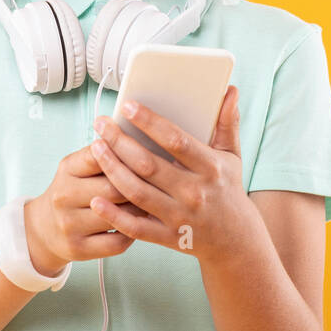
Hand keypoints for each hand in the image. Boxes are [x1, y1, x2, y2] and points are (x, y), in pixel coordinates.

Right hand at [23, 144, 150, 276]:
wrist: (43, 228)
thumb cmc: (73, 191)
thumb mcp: (78, 167)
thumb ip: (103, 154)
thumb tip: (141, 140)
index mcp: (67, 169)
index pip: (100, 155)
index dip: (126, 154)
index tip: (147, 154)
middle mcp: (64, 196)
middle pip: (113, 187)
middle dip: (139, 186)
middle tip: (160, 183)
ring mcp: (69, 224)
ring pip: (118, 216)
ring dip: (140, 210)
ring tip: (153, 204)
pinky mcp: (78, 248)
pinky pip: (117, 241)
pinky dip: (133, 233)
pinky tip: (138, 225)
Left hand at [87, 85, 262, 266]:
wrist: (235, 240)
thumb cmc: (227, 190)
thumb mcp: (232, 156)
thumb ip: (227, 122)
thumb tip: (230, 90)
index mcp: (210, 168)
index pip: (176, 140)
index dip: (149, 122)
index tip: (127, 106)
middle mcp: (194, 193)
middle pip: (148, 165)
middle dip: (120, 142)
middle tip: (100, 124)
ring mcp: (179, 217)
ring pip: (137, 192)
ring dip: (112, 169)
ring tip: (96, 148)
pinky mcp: (167, 237)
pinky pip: (135, 228)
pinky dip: (113, 215)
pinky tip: (95, 199)